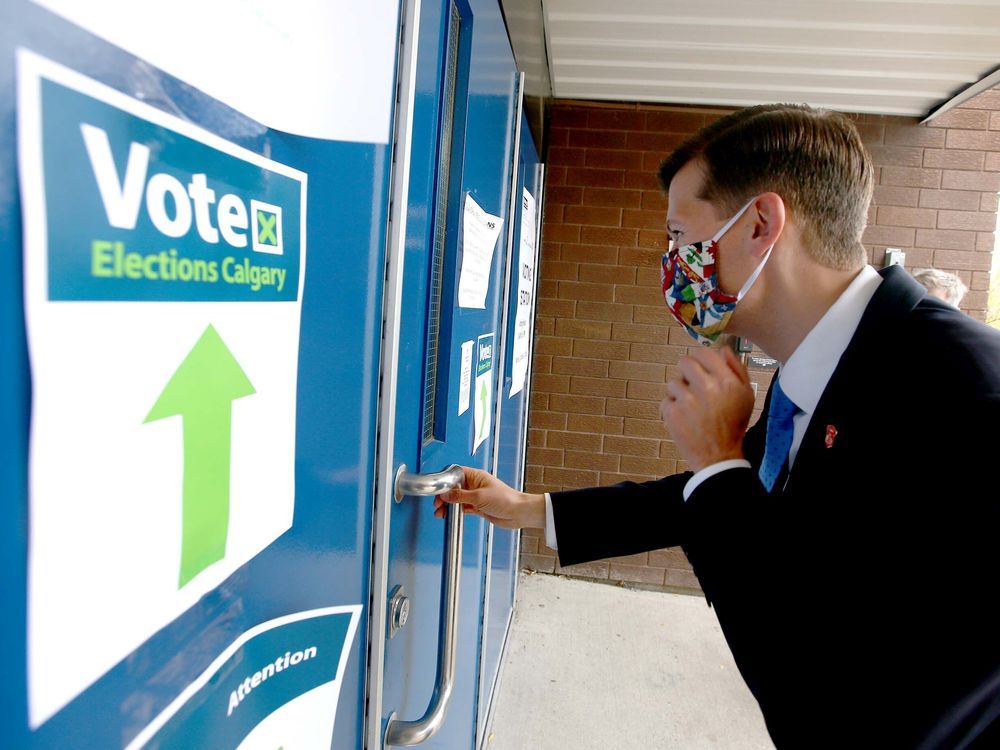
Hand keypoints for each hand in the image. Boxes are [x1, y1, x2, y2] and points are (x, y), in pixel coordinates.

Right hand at [433, 466, 545, 529]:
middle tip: (437, 504)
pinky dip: (455, 511)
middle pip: (453, 488)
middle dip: (443, 496)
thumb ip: (460, 496)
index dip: (445, 481)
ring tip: (441, 513)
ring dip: (448, 505)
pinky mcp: (478, 507)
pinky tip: (450, 515)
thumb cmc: (505, 500)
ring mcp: (476, 496)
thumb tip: (445, 494)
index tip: (436, 489)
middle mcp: (474, 485)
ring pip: (456, 499)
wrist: (518, 513)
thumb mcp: (478, 497)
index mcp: (476, 476)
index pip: (455, 474)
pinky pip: (462, 507)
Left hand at [660, 346, 754, 471]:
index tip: (701, 368)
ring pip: (673, 382)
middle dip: (688, 373)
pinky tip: (684, 418)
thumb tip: (723, 348)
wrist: (718, 456)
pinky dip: (672, 409)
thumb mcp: (746, 395)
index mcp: (726, 381)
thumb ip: (737, 369)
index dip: (701, 359)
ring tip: (691, 407)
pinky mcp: (672, 412)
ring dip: (680, 392)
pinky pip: (666, 400)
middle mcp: (706, 387)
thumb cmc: (733, 424)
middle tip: (694, 387)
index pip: (704, 353)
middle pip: (685, 362)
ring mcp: (687, 400)